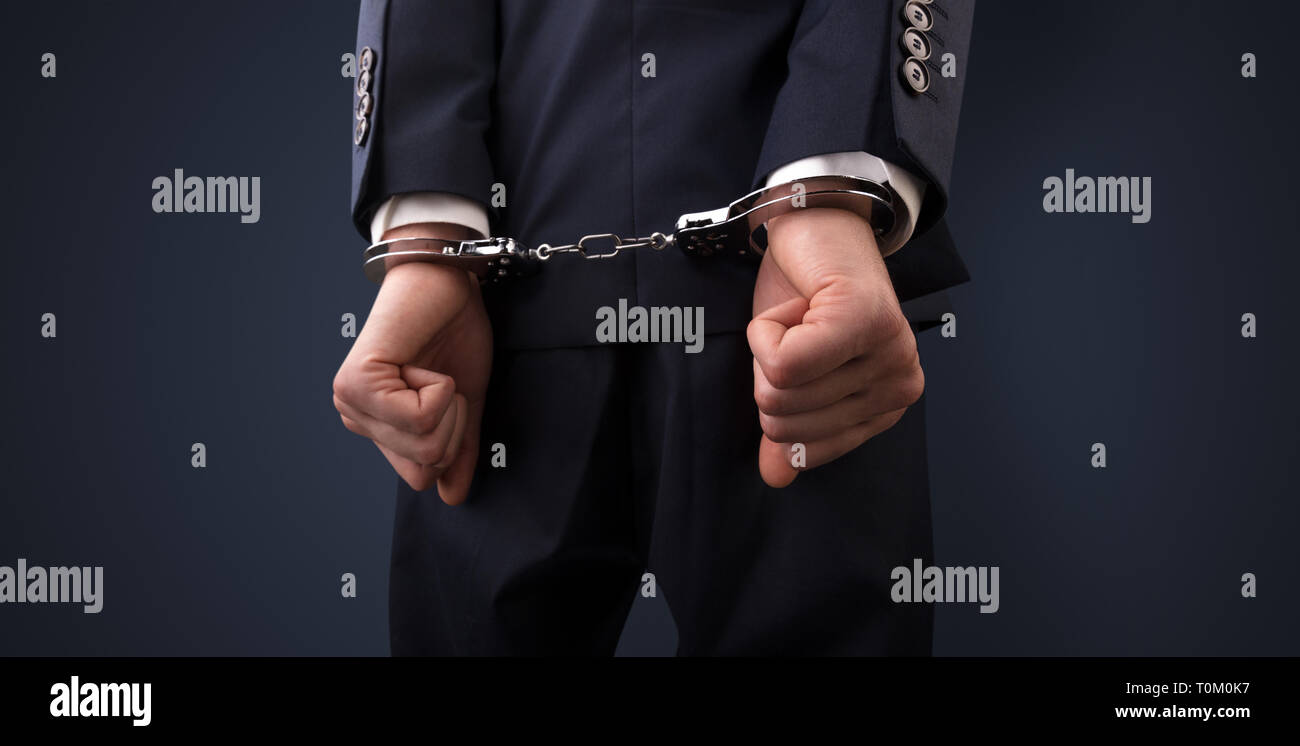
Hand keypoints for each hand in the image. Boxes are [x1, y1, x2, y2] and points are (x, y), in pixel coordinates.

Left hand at [332, 223, 491, 503]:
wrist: (445, 280)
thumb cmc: (452, 330)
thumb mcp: (464, 402)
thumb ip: (458, 451)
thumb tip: (453, 497)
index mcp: (375, 423)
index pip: (419, 476)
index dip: (450, 440)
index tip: (447, 393)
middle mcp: (354, 415)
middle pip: (423, 465)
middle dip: (451, 423)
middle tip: (442, 378)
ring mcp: (351, 400)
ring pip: (423, 444)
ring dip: (446, 403)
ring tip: (432, 368)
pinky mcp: (359, 382)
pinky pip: (420, 417)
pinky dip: (439, 389)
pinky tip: (423, 362)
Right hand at [748, 207, 923, 487]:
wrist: (818, 222)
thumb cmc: (805, 297)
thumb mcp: (790, 372)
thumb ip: (788, 428)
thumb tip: (776, 476)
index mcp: (887, 406)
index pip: (808, 449)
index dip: (780, 402)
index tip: (800, 357)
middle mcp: (900, 385)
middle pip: (788, 423)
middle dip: (770, 374)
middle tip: (797, 330)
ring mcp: (887, 353)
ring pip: (782, 392)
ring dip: (767, 346)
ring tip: (800, 315)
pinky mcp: (861, 322)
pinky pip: (785, 364)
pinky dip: (765, 332)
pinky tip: (793, 307)